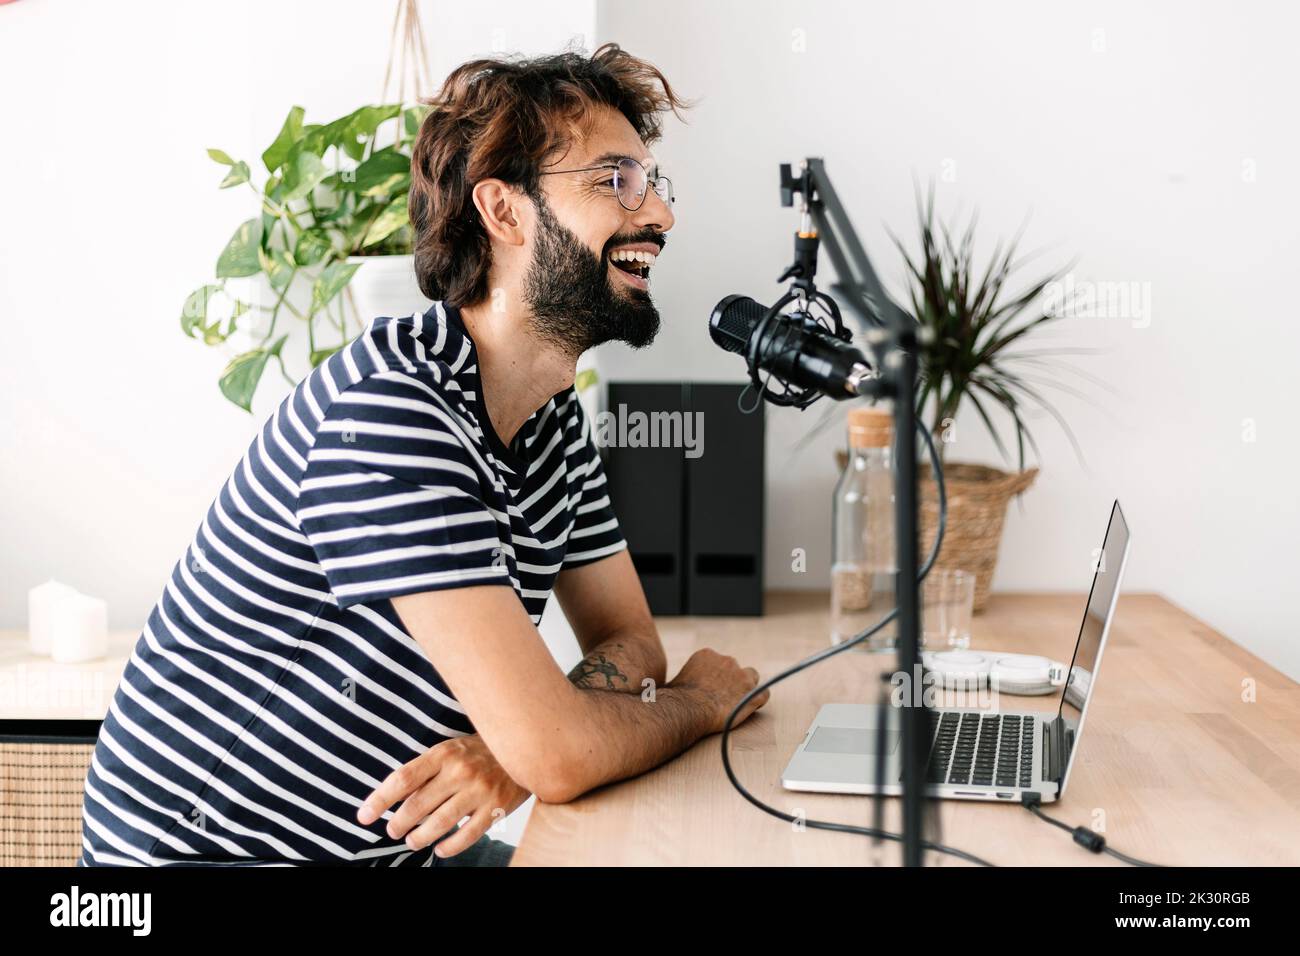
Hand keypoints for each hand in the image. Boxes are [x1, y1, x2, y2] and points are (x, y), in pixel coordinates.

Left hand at [356, 734, 529, 857]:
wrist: (528, 748)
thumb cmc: (481, 751)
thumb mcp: (452, 749)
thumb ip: (426, 770)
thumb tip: (394, 796)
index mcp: (444, 753)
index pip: (402, 779)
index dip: (379, 800)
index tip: (364, 815)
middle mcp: (460, 771)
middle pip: (417, 805)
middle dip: (398, 823)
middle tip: (392, 830)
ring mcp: (480, 790)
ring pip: (440, 823)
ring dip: (420, 837)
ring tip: (412, 841)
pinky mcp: (497, 808)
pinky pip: (467, 835)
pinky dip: (449, 847)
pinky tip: (440, 849)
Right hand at [669, 648, 769, 733]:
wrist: (689, 709)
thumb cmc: (677, 699)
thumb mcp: (674, 682)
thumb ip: (681, 680)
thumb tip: (664, 688)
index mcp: (708, 655)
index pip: (718, 662)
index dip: (717, 676)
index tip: (711, 688)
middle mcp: (727, 661)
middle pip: (734, 668)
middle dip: (730, 681)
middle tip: (722, 697)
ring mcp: (742, 676)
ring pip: (752, 677)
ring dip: (747, 687)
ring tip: (737, 702)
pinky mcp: (752, 694)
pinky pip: (763, 695)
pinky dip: (758, 702)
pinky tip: (750, 709)